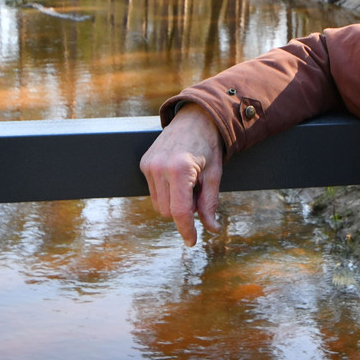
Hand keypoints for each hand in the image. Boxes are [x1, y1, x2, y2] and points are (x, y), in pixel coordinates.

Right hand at [139, 105, 224, 245]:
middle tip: (198, 192)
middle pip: (167, 211)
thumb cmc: (209, 145)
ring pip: (158, 204)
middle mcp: (160, 167)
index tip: (192, 242)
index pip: (179, 211)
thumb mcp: (215, 174)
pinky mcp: (144, 163)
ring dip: (174, 203)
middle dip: (183, 211)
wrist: (195, 117)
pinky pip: (154, 192)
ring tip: (189, 182)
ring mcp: (149, 165)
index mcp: (180, 170)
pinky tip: (178, 177)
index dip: (186, 229)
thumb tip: (211, 229)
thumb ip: (210, 203)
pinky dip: (167, 192)